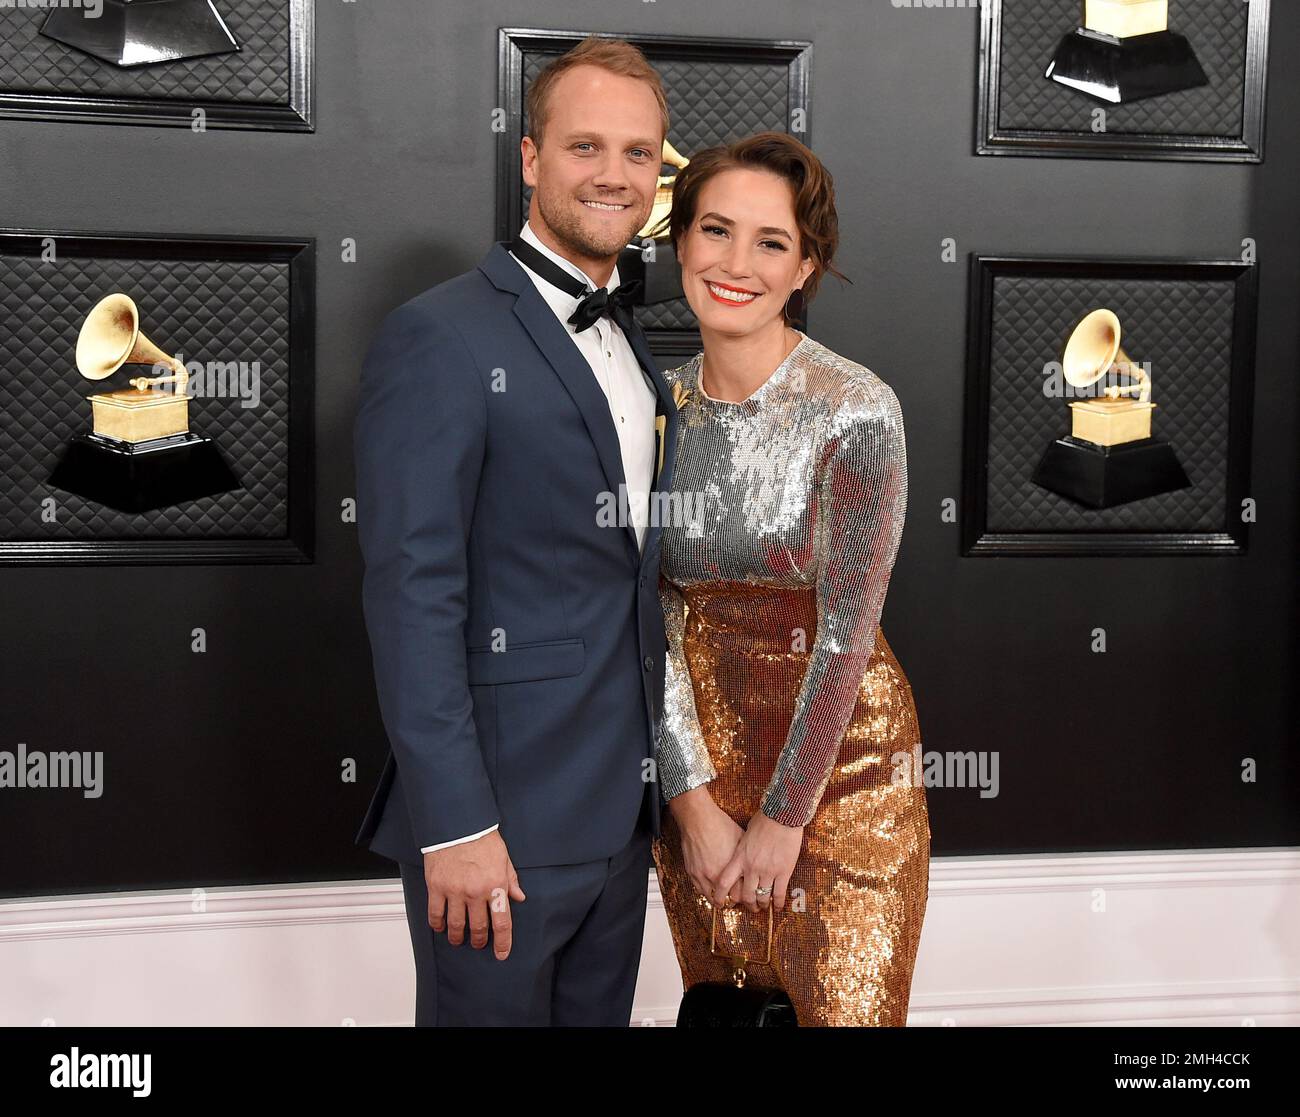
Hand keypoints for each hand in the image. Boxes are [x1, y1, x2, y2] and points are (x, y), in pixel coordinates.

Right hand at [423, 830, 525, 960]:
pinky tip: (441, 927)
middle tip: (479, 943)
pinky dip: (438, 925)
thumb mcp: (504, 858)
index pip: (502, 923)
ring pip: (456, 926)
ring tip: (459, 940)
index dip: (502, 942)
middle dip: (480, 941)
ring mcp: (455, 891)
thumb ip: (511, 881)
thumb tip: (519, 897)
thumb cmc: (482, 838)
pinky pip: (436, 914)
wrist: (458, 824)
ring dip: (458, 937)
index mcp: (496, 885)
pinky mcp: (436, 887)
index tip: (501, 953)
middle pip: (479, 928)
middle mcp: (476, 892)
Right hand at [669, 787, 745, 904]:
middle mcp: (717, 876)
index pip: (743, 894)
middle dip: (735, 900)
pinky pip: (700, 891)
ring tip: (725, 899)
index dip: (747, 896)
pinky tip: (711, 891)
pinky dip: (707, 893)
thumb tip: (754, 863)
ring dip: (720, 900)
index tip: (749, 894)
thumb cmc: (720, 825)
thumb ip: (746, 857)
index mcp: (733, 869)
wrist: (698, 819)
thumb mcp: (741, 840)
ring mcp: (703, 876)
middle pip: (729, 899)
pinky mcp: (692, 873)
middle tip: (738, 899)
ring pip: (713, 898)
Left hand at [715, 812, 802, 912]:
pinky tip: (779, 907)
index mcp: (739, 858)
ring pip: (762, 897)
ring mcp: (768, 871)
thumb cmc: (763, 820)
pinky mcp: (783, 871)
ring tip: (764, 907)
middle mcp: (751, 867)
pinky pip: (779, 893)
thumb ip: (742, 851)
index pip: (724, 882)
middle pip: (745, 895)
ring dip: (763, 905)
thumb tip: (740, 859)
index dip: (720, 895)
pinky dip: (778, 903)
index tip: (720, 903)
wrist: (782, 815)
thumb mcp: (745, 836)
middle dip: (748, 904)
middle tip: (751, 907)